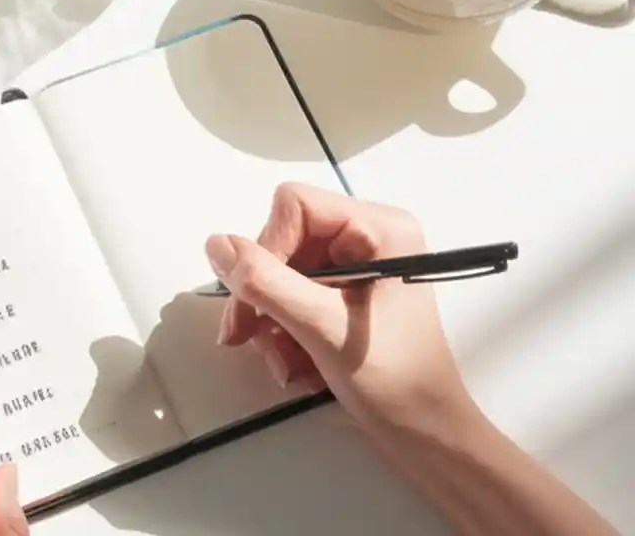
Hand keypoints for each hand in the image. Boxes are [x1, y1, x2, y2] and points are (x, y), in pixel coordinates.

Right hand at [209, 182, 477, 439]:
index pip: (295, 207)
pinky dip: (283, 333)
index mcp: (380, 229)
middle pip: (283, 242)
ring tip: (285, 364)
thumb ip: (267, 284)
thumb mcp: (323, 328)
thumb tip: (216, 245)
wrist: (426, 435)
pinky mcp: (344, 297)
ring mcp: (356, 269)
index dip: (265, 249)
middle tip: (245, 338)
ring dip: (270, 322)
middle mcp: (368, 238)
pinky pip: (292, 298)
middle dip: (262, 295)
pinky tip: (296, 366)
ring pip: (280, 274)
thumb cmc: (393, 380)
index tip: (253, 300)